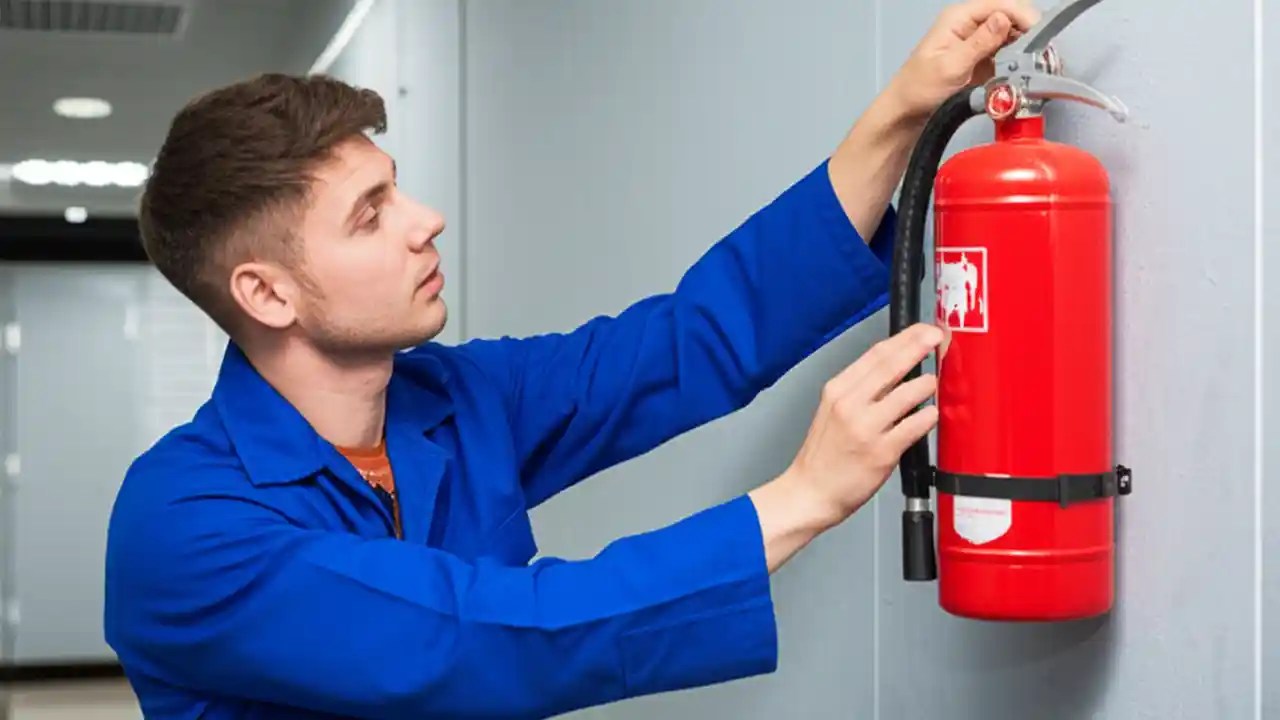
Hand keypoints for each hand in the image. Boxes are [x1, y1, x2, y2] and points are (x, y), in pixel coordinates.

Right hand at [782, 323, 943, 526]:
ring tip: (934, 384)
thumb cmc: (823, 456)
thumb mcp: (832, 410)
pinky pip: (914, 426)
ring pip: (908, 393)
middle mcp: (850, 404)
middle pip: (892, 364)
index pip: (876, 353)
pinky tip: (932, 415)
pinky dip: (928, 417)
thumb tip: (896, 370)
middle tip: (938, 338)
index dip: (905, 338)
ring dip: (928, 384)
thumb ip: (861, 390)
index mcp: (837, 390)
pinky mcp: (881, 452)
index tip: (922, 330)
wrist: (810, 492)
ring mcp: (866, 428)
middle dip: (920, 346)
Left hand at [885, 0, 1041, 121]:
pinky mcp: (981, 60)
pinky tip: (1019, 74)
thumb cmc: (916, 89)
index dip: (1023, 16)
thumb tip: (1003, 20)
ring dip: (1024, 49)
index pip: (1000, 4)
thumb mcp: (949, 66)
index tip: (1039, 35)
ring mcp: (976, 42)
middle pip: (1010, 18)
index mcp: (958, 18)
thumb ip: (979, 43)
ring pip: (1012, 36)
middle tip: (1039, 55)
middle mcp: (969, 25)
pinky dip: (1016, 63)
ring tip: (1031, 66)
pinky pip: (1007, 54)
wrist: (906, 113)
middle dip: (1028, 33)